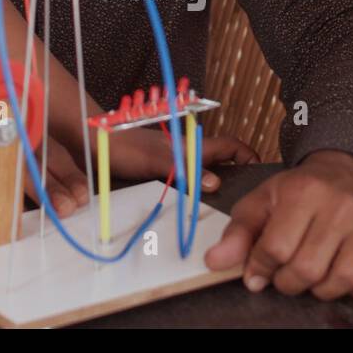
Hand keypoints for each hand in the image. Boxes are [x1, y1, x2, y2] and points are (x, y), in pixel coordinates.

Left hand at [104, 126, 260, 193]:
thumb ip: (185, 170)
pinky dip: (188, 191)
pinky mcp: (155, 169)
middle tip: (240, 202)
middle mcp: (184, 152)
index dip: (248, 155)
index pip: (230, 146)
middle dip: (233, 176)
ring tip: (216, 211)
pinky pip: (181, 180)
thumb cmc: (122, 146)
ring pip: (200, 172)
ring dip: (209, 186)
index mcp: (190, 147)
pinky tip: (185, 208)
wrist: (92, 142)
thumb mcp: (156, 160)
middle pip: (218, 160)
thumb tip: (215, 184)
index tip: (260, 173)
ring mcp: (170, 161)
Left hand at [204, 150, 352, 299]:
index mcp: (304, 193)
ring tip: (310, 275)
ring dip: (321, 289)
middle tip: (283, 275)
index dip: (260, 268)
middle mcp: (341, 207)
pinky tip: (342, 276)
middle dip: (287, 282)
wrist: (344, 174)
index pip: (276, 247)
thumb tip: (214, 262)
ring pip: (344, 279)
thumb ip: (237, 233)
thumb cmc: (298, 192)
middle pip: (308, 268)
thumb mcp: (261, 202)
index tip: (256, 273)